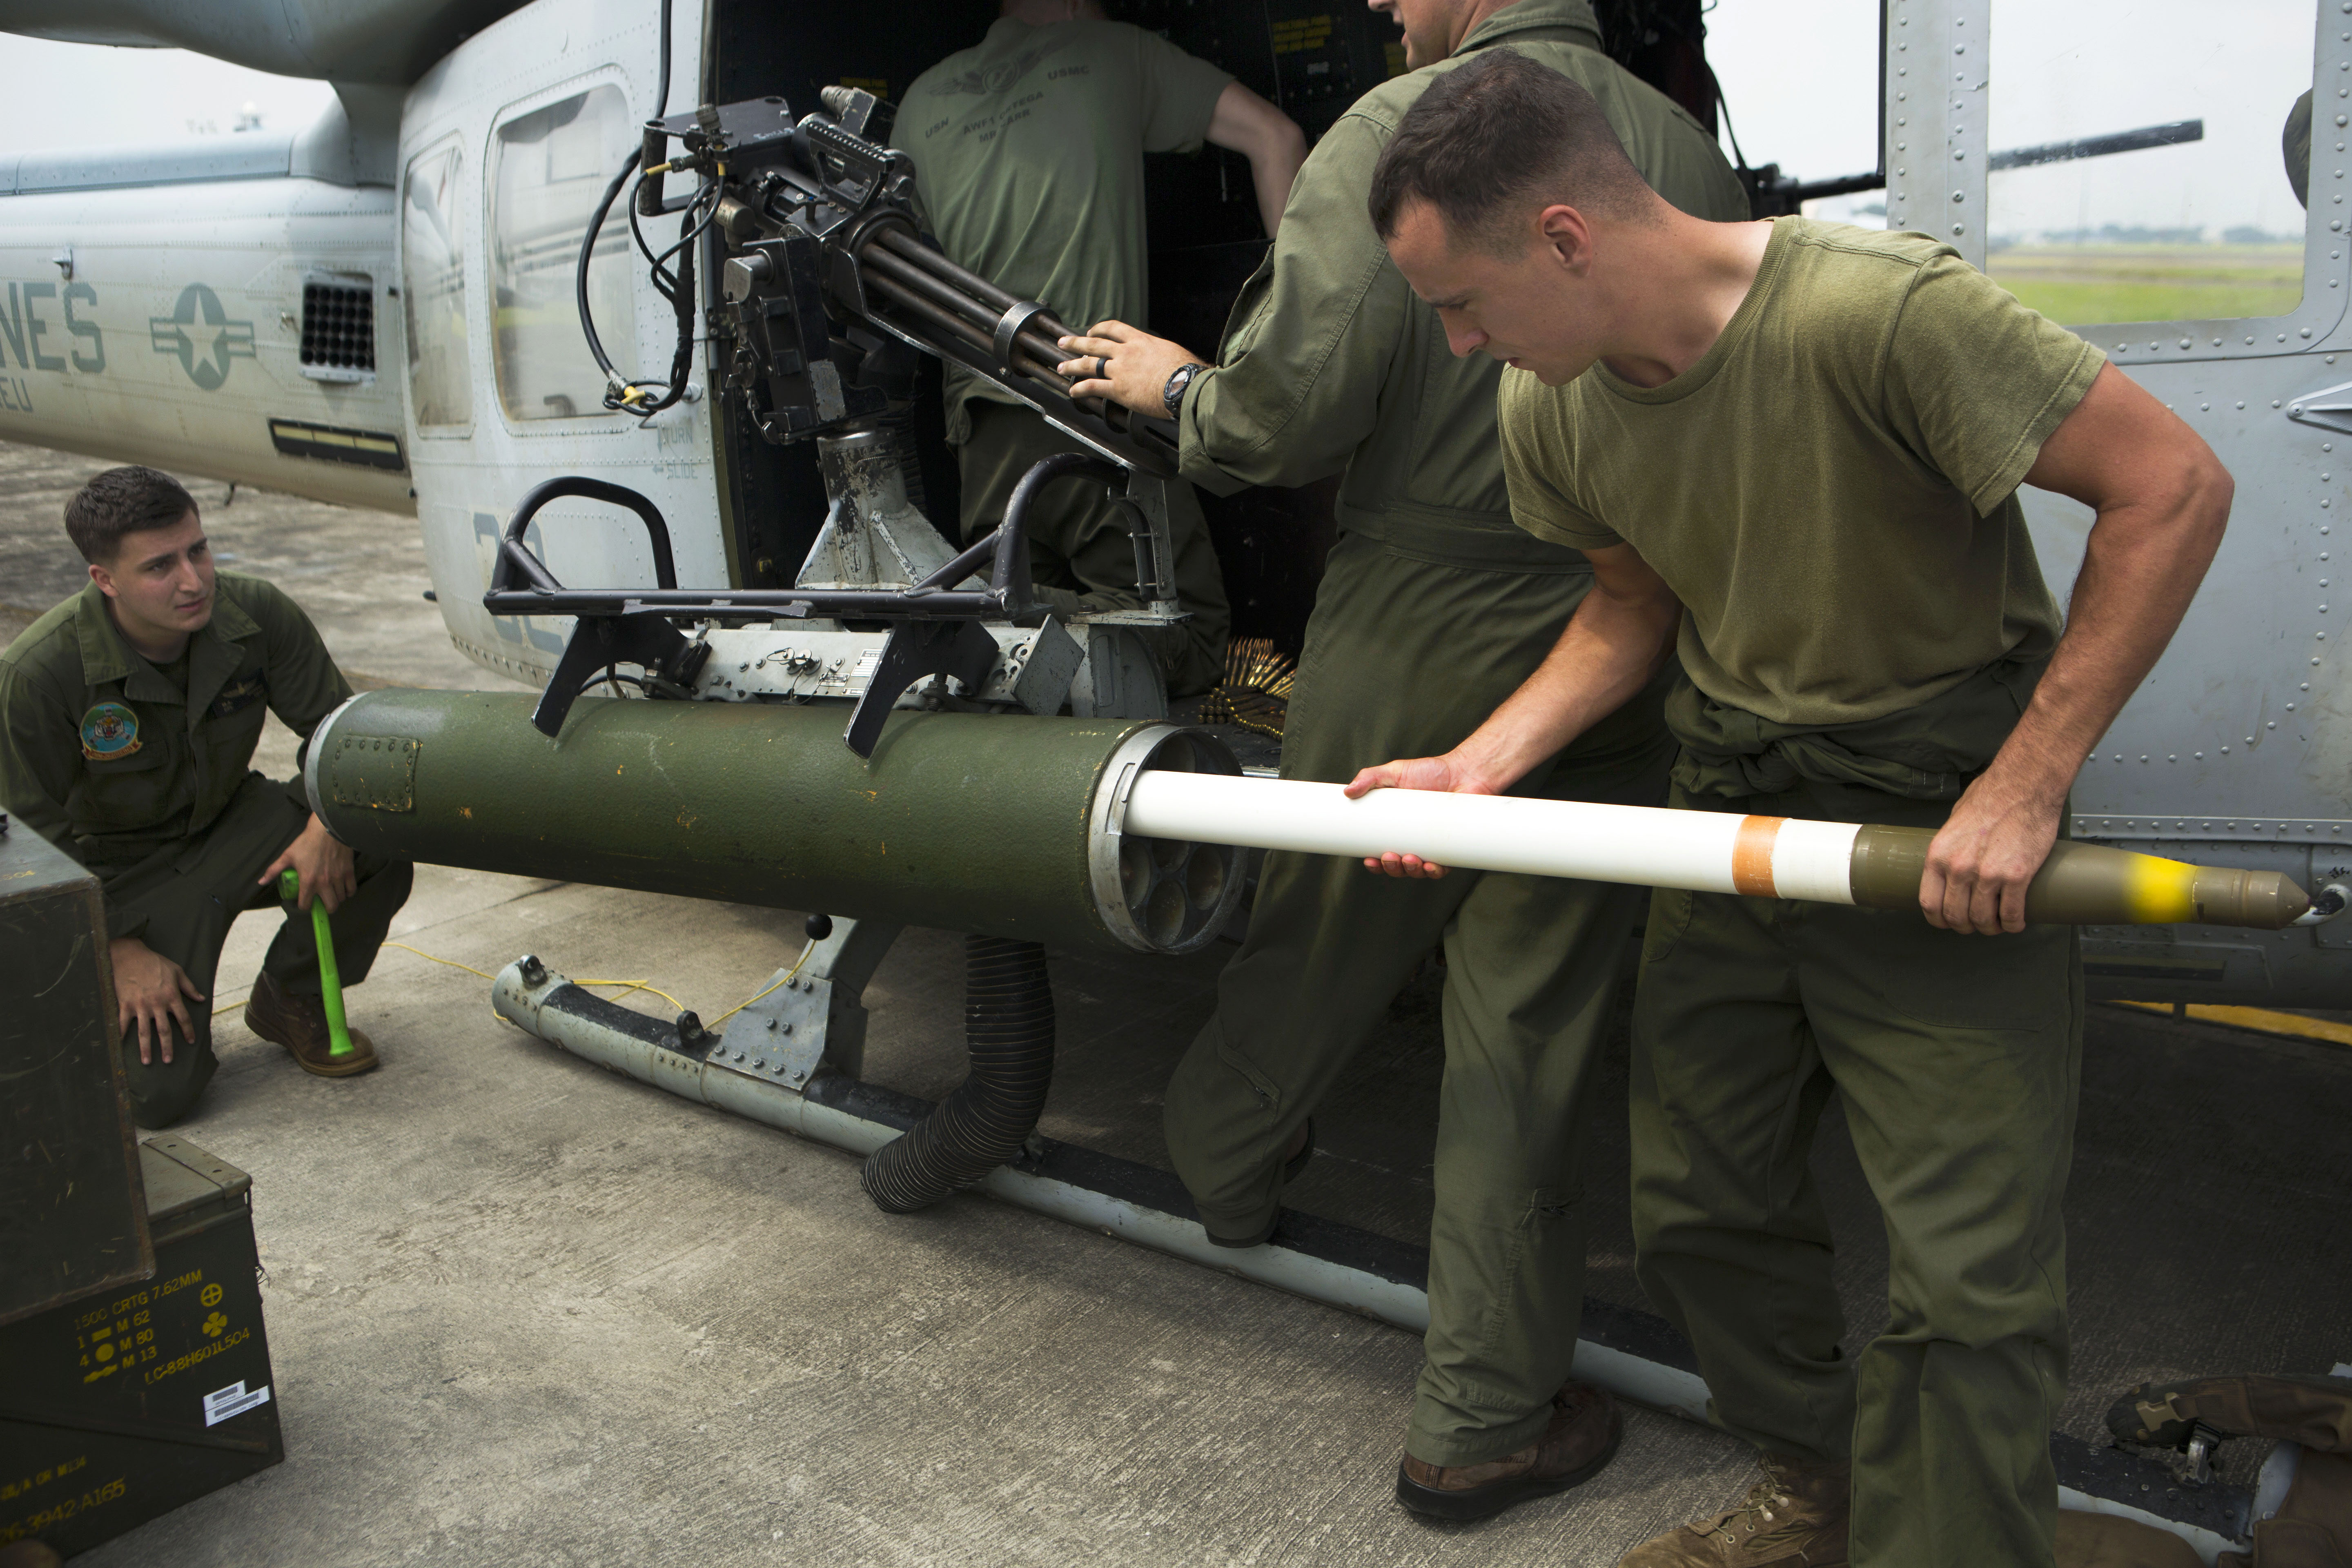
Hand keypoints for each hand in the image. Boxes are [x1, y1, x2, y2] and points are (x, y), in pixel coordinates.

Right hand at [110, 936, 204, 1064]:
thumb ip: (189, 987)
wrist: (130, 956)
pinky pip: (123, 1023)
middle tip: (168, 1061)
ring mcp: (140, 1006)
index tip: (191, 1042)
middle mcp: (157, 1004)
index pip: (183, 1018)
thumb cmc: (155, 962)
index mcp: (171, 996)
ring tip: (147, 1062)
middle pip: (164, 1030)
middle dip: (167, 1047)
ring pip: (144, 1031)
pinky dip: (121, 1035)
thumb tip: (202, 999)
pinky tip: (119, 1047)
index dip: (188, 1031)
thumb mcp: (177, 971)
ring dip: (146, 1048)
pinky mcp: (125, 1004)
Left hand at [260, 813, 357, 913]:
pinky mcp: (349, 872)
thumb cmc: (307, 842)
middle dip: (325, 908)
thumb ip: (274, 870)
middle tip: (322, 902)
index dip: (304, 906)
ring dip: (336, 899)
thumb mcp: (288, 856)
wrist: (327, 830)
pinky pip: (352, 890)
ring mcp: (338, 879)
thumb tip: (261, 882)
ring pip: (341, 899)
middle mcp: (325, 884)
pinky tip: (343, 889)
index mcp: (308, 882)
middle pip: (330, 907)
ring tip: (331, 893)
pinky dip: (348, 892)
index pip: (307, 905)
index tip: (304, 902)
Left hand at [1055, 321, 1202, 417]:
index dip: (1100, 328)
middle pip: (1095, 343)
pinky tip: (1072, 391)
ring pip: (1088, 364)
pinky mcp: (1118, 389)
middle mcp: (1126, 352)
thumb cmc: (1186, 371)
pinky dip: (1080, 388)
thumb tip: (1160, 358)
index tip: (1092, 331)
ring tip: (1061, 366)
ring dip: (1072, 365)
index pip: (1115, 328)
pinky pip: (1093, 387)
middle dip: (1077, 342)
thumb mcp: (1171, 352)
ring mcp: (1120, 370)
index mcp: (1140, 340)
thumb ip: (1158, 353)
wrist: (1185, 385)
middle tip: (1064, 342)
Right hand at [1339, 753, 1502, 880]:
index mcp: (1398, 829)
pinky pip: (1443, 869)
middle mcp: (1414, 841)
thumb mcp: (1395, 772)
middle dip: (1391, 868)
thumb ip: (1370, 778)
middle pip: (1398, 866)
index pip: (1381, 853)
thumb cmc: (1431, 772)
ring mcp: (1433, 846)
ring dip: (1410, 871)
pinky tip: (1429, 867)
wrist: (1465, 771)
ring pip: (1418, 871)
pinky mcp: (1453, 848)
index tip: (1369, 860)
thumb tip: (1347, 792)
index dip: (1375, 863)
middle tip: (1389, 857)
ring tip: (1409, 859)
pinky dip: (1435, 872)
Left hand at [1919, 771, 2065, 933]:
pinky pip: (2011, 914)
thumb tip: (1950, 868)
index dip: (1939, 919)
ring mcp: (1987, 873)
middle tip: (1977, 923)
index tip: (1948, 921)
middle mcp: (1958, 867)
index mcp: (1939, 855)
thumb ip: (1950, 849)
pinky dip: (2014, 924)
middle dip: (1966, 926)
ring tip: (1998, 923)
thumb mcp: (1954, 823)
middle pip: (1956, 916)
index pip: (1929, 903)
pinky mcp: (2017, 875)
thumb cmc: (1992, 797)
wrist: (2024, 786)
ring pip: (1983, 919)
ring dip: (1991, 928)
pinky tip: (2016, 922)